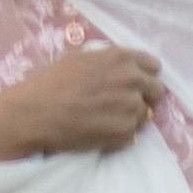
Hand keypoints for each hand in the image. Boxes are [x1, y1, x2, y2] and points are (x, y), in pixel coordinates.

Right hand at [0, 42, 164, 163]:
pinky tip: (99, 131)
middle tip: (121, 103)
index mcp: (121, 58)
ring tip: (105, 119)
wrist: (34, 113)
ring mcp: (131, 108)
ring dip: (131, 117)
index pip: (153, 66)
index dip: (144, 75)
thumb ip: (107, 62)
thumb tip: (122, 71)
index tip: (134, 83)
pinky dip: (120, 134)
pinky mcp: (125, 133)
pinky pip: (132, 134)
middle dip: (143, 96)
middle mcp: (132, 80)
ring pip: (145, 115)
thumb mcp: (79, 58)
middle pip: (157, 91)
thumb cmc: (49, 82)